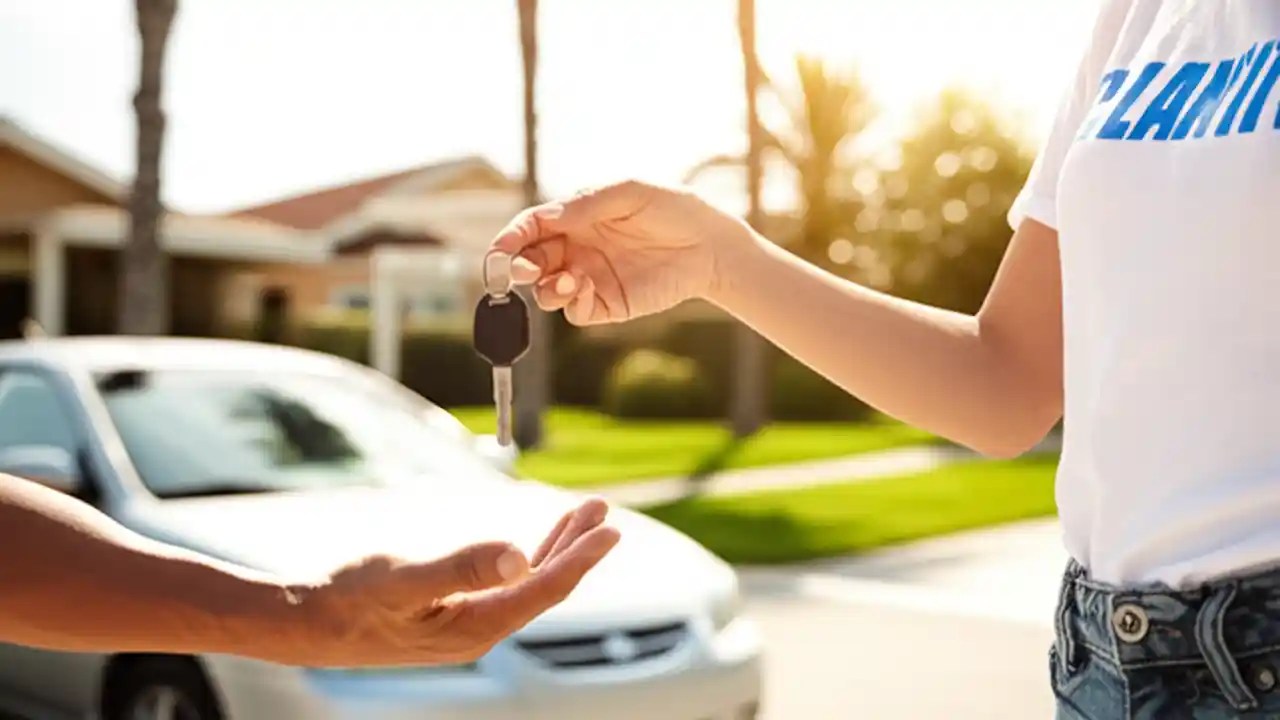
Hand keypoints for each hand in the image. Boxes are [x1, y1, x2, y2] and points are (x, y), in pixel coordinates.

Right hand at [296, 498, 618, 666]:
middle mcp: (481, 629)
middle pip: (545, 585)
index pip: (543, 588)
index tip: (610, 530)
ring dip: (557, 547)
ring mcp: (470, 622)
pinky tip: (537, 543)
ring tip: (583, 515)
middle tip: (602, 511)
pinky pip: (507, 584)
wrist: (308, 625)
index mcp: (476, 627)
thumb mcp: (403, 579)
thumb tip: (519, 555)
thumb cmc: (349, 600)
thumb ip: (461, 568)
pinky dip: (529, 556)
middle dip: (577, 547)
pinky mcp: (456, 612)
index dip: (580, 559)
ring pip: (529, 582)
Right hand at [490, 180, 753, 324]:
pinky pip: (575, 311)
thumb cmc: (672, 207)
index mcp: (575, 219)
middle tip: (519, 269)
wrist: (710, 243)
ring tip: (563, 279)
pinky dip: (569, 303)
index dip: (512, 237)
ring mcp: (590, 278)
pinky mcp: (607, 305)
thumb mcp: (629, 193)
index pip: (532, 228)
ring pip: (546, 291)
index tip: (500, 248)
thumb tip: (545, 217)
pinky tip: (580, 288)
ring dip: (542, 287)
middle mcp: (577, 249)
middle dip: (517, 267)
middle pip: (530, 262)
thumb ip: (587, 203)